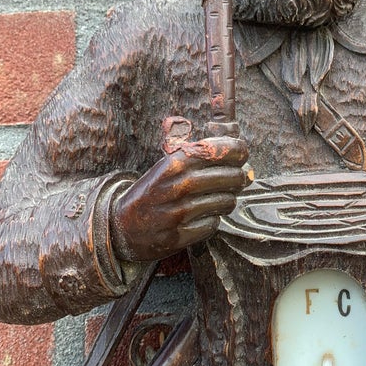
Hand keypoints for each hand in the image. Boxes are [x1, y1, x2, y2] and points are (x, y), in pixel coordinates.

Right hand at [109, 134, 248, 262]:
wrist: (123, 227)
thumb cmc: (153, 191)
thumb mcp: (169, 164)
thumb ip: (200, 149)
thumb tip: (233, 130)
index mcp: (175, 163)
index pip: (219, 150)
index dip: (238, 151)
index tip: (242, 154)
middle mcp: (178, 186)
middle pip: (231, 177)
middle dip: (239, 177)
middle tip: (239, 179)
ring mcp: (178, 212)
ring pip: (226, 201)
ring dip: (228, 200)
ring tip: (220, 197)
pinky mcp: (180, 236)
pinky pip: (213, 224)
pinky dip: (213, 220)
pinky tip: (204, 216)